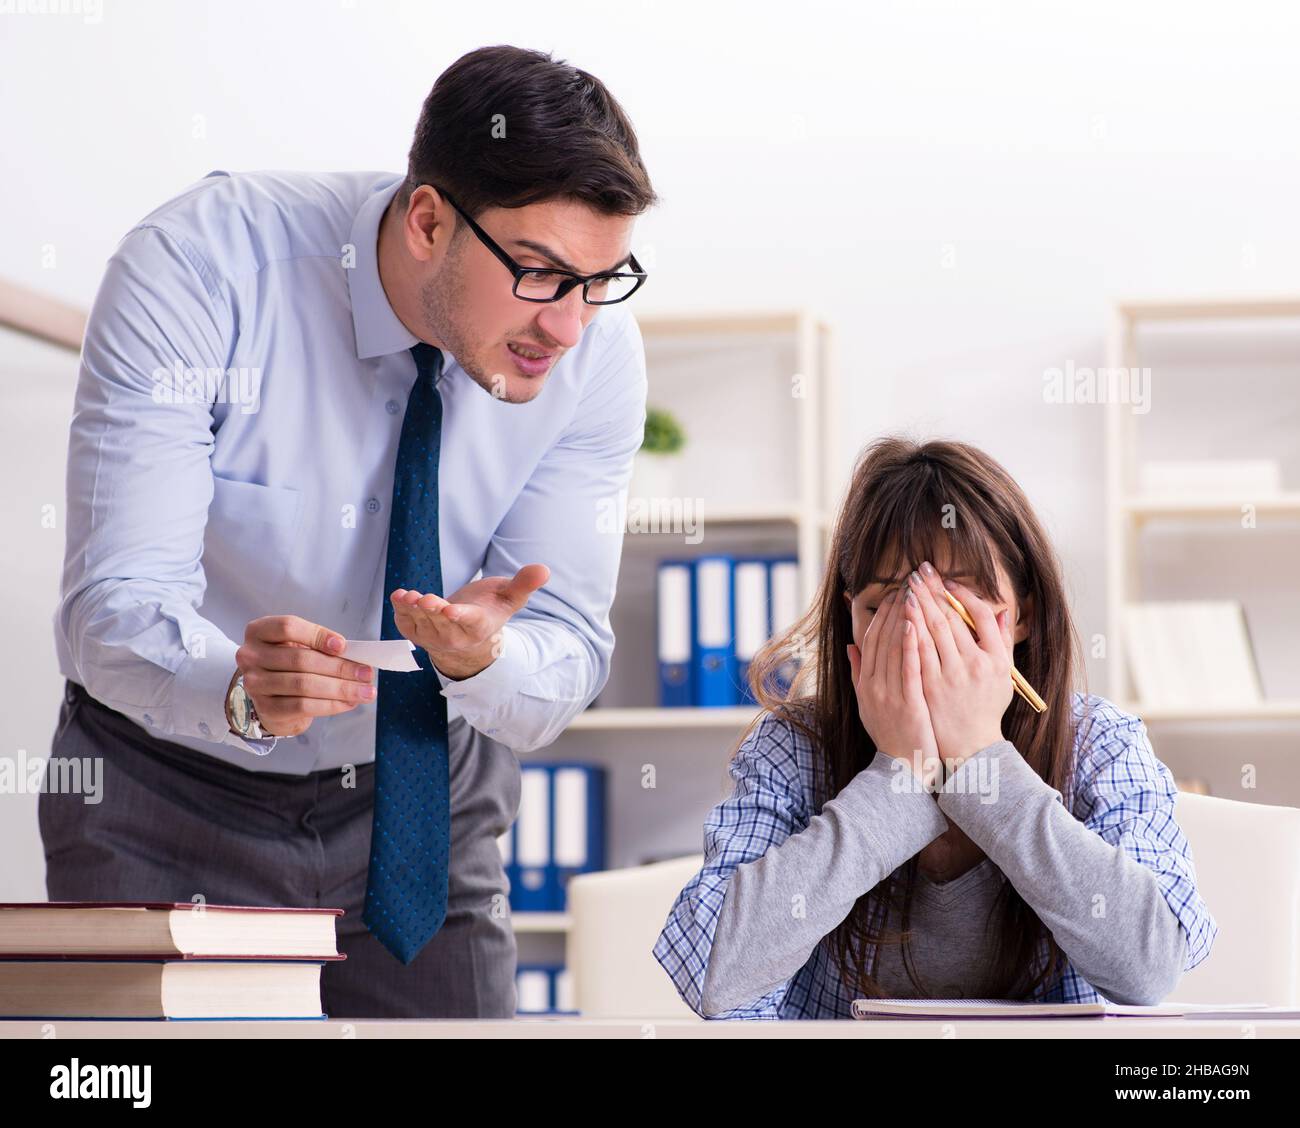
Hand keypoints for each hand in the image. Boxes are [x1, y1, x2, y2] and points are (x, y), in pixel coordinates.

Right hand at [233, 615, 375, 736]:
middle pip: (301, 659)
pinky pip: (303, 705)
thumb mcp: (299, 646)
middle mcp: (250, 656)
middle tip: (366, 673)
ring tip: (365, 691)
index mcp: (259, 631)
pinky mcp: (266, 708)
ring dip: (341, 688)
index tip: (344, 646)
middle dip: (339, 667)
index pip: (288, 627)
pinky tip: (349, 703)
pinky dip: (331, 704)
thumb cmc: (290, 664)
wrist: (272, 697)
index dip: (318, 635)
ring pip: (304, 684)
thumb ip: (320, 645)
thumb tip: (355, 655)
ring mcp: (255, 683)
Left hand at [392, 563, 549, 679]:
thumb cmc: (489, 608)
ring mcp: (435, 638)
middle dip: (433, 612)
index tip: (451, 611)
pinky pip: (406, 625)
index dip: (460, 617)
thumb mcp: (509, 597)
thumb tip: (544, 569)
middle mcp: (456, 637)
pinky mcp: (417, 634)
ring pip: (422, 625)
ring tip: (408, 596)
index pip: (470, 622)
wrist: (467, 632)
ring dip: (413, 610)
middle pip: (442, 625)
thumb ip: (524, 584)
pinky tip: (399, 596)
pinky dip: (400, 611)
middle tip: (425, 599)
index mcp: (479, 626)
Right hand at [846, 588, 942, 790]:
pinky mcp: (907, 703)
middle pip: (882, 639)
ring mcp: (888, 694)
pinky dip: (910, 644)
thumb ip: (858, 675)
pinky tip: (916, 624)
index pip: (870, 641)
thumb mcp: (868, 705)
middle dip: (894, 609)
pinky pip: (907, 668)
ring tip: (913, 594)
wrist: (902, 770)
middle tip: (907, 584)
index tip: (893, 594)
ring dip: (903, 618)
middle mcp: (873, 686)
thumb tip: (850, 647)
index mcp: (865, 684)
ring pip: (894, 649)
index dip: (881, 615)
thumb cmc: (891, 736)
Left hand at [903, 562, 1013, 773]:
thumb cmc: (986, 706)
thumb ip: (1002, 641)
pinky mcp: (929, 688)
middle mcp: (974, 665)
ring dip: (919, 605)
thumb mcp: (1003, 674)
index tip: (947, 581)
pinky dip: (910, 632)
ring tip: (908, 586)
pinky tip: (902, 615)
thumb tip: (1002, 610)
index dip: (963, 595)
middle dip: (933, 592)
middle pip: (951, 619)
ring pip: (932, 632)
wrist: (971, 746)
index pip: (980, 616)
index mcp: (994, 659)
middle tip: (920, 571)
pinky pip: (918, 654)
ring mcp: (950, 677)